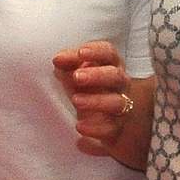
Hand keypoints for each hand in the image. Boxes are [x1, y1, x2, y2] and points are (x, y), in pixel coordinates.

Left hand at [53, 40, 134, 155]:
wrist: (106, 117)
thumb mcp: (77, 72)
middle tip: (76, 77)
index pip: (109, 53)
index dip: (96, 51)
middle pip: (115, 76)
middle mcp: (120, 83)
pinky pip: (110, 128)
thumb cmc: (88, 86)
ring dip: (96, 101)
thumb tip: (58, 60)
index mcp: (111, 64)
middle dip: (96, 75)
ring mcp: (121, 105)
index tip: (80, 53)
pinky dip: (95, 128)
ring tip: (75, 100)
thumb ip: (68, 63)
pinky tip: (80, 126)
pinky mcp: (117, 127)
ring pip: (116, 102)